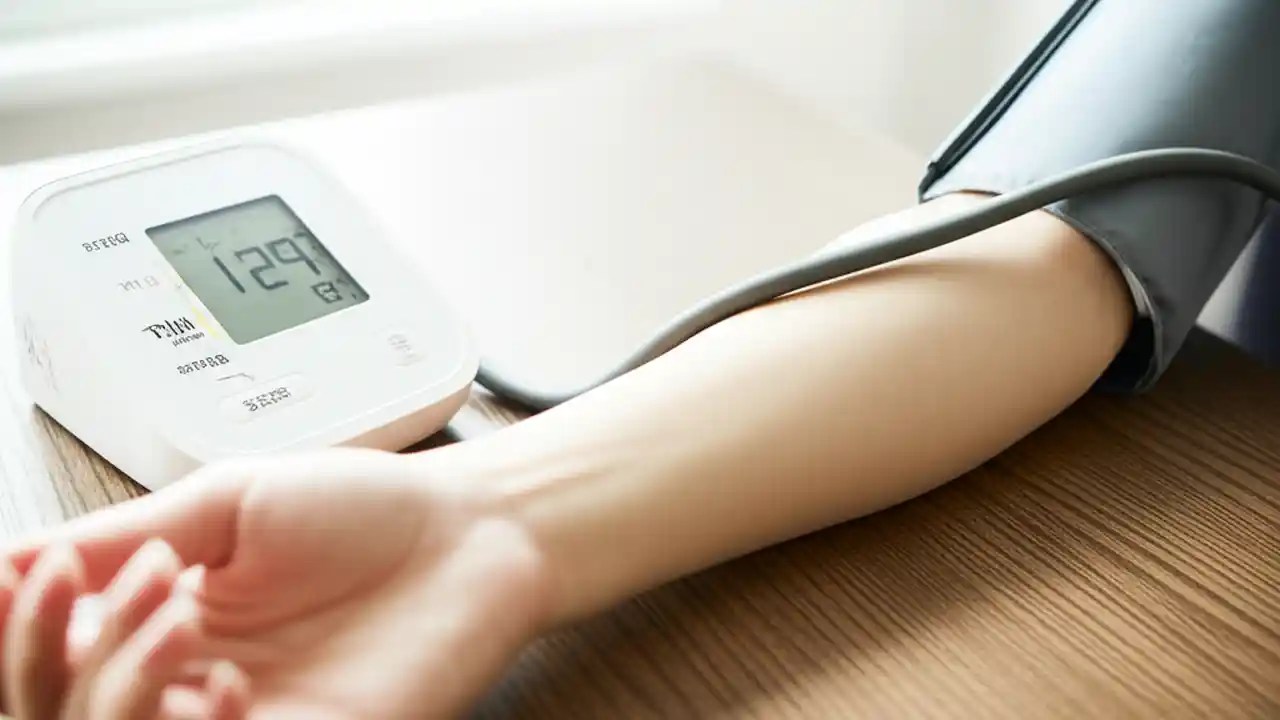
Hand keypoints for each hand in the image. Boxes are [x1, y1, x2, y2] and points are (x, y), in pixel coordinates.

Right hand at [0, 448, 550, 718]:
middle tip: (150, 580)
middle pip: (75, 713)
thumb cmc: (365, 509)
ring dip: (127, 693)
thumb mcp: (229, 504)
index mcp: (168, 626)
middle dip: (81, 654)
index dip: (25, 632)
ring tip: (182, 618)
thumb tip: (12, 556)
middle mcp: (200, 686)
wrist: (474, 528)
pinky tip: (221, 686)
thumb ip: (126, 536)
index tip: (28, 579)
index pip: (57, 659)